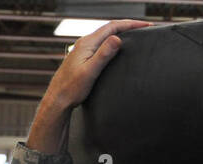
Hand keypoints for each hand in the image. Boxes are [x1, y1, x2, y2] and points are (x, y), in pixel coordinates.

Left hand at [25, 19, 152, 154]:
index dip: (130, 24)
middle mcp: (83, 43)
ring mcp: (82, 50)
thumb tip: (117, 38)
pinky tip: (116, 47)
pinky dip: (112, 42)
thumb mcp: (90, 72)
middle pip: (109, 29)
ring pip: (105, 36)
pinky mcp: (82, 58)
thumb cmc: (70, 89)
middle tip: (144, 28)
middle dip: (128, 26)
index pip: (112, 27)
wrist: (57, 101)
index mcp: (86, 43)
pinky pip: (100, 44)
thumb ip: (103, 54)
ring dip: (120, 33)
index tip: (146, 25)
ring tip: (134, 34)